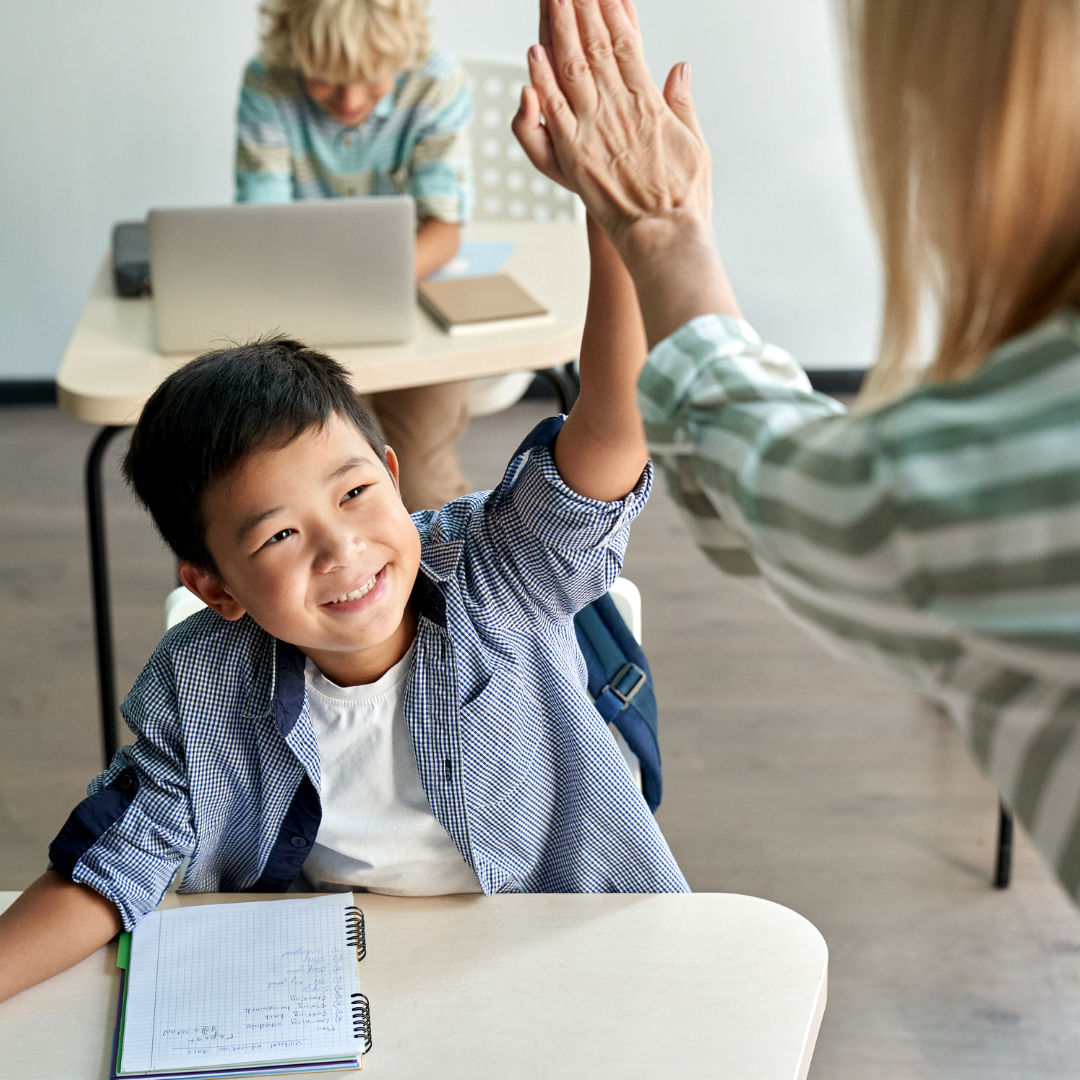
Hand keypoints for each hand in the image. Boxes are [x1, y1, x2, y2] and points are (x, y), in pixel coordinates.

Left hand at [513, 0, 711, 250]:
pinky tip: (533, 54)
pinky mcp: (576, 155)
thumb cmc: (683, 199)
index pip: (627, 44)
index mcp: (651, 103)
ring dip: (561, 30)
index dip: (614, 11)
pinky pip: (554, 111)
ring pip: (574, 67)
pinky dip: (543, 82)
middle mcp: (621, 109)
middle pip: (597, 46)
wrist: (666, 236)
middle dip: (583, 8)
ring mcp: (597, 130)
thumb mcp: (694, 143)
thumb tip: (680, 69)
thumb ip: (682, 103)